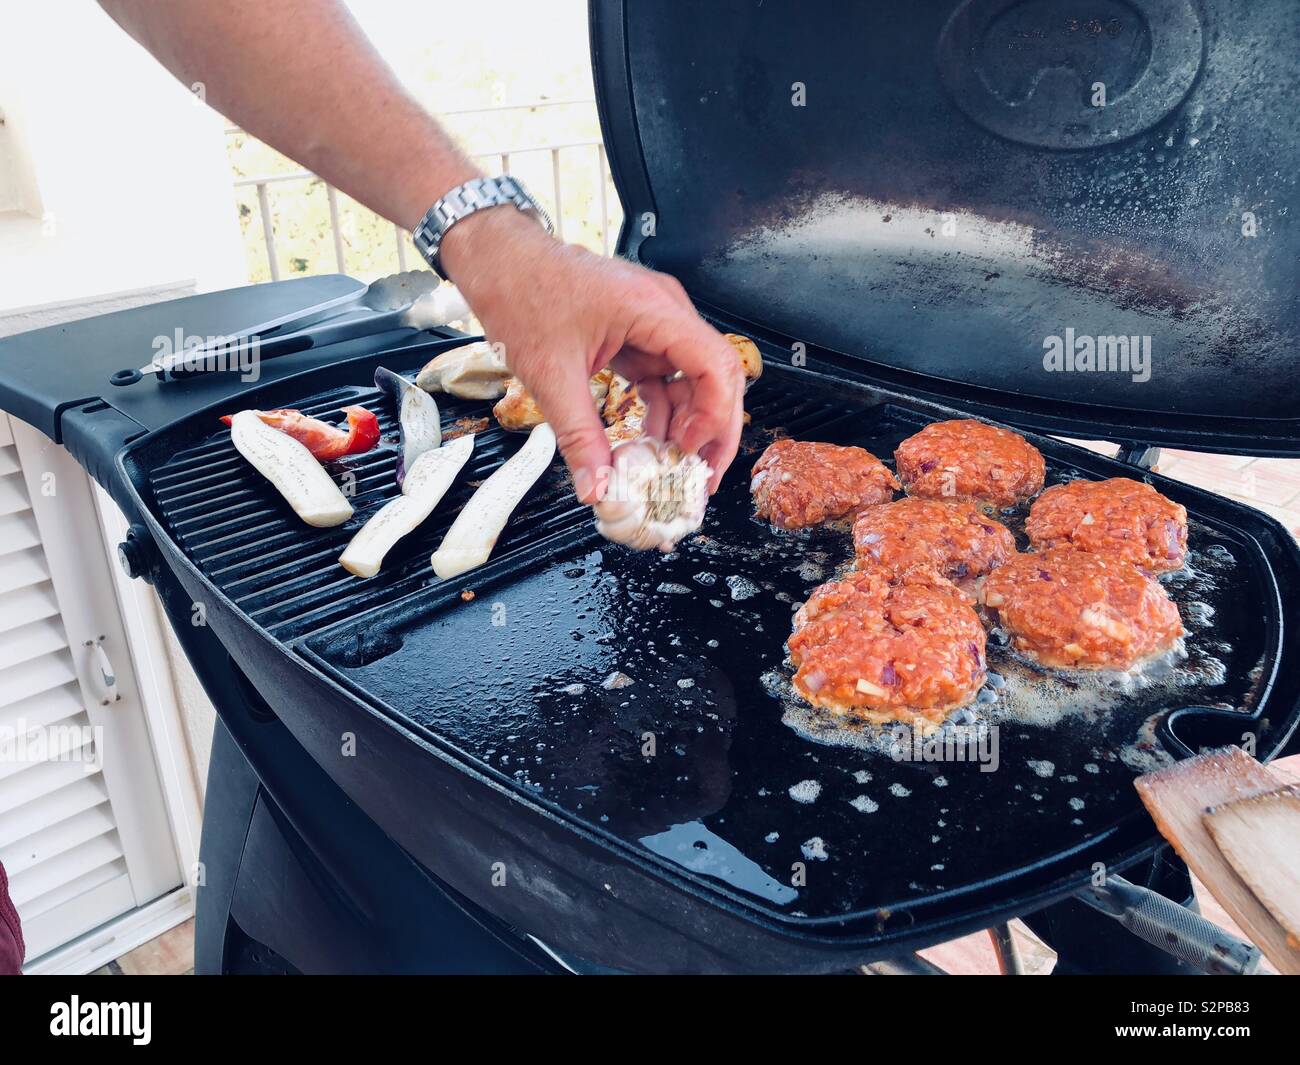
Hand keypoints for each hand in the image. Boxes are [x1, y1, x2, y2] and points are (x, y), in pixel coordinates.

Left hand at [440, 208, 744, 501]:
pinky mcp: (639, 332)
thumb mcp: (550, 376)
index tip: (692, 453)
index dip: (715, 416)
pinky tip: (650, 440)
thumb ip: (579, 436)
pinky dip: (663, 409)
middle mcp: (663, 310)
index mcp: (652, 309)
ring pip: (692, 379)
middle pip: (714, 374)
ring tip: (670, 465)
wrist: (499, 261)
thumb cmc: (522, 294)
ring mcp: (653, 320)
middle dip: (712, 429)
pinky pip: (666, 376)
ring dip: (687, 423)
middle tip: (700, 475)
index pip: (715, 364)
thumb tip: (597, 486)